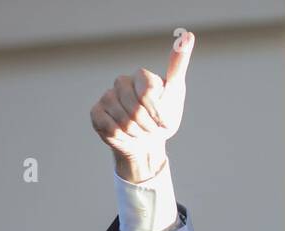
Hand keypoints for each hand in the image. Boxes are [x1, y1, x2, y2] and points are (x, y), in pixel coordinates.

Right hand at [90, 30, 193, 181]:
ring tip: (140, 132)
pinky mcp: (96, 112)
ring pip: (123, 121)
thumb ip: (178, 65)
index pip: (148, 93)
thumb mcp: (175, 92)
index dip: (157, 113)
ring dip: (137, 134)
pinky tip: (126, 135)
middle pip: (136, 110)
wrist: (147, 142)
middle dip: (149, 127)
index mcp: (141, 76)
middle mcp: (122, 82)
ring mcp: (107, 96)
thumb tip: (188, 34)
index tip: (164, 121)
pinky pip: (110, 128)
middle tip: (152, 129)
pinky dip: (122, 137)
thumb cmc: (163, 117)